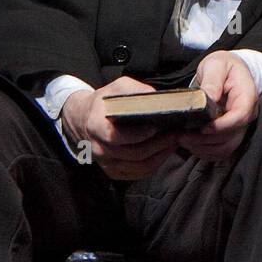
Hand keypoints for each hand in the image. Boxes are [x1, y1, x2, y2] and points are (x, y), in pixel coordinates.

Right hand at [60, 75, 181, 180]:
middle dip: (158, 144)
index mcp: (96, 127)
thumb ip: (135, 90)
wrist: (85, 119)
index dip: (137, 135)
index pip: (116, 137)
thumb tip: (156, 97)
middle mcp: (99, 149)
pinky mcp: (114, 171)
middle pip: (133, 154)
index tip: (156, 126)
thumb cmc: (105, 102)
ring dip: (160, 155)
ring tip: (175, 141)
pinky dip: (156, 163)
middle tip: (176, 133)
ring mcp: (106, 163)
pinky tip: (165, 151)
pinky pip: (139, 173)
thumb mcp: (117, 87)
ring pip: (139, 166)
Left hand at [177, 51, 259, 161]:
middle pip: (231, 136)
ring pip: (225, 147)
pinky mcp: (231, 134)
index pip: (240, 116)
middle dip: (206, 139)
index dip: (222, 126)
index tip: (203, 128)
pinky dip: (205, 151)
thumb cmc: (224, 66)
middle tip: (182, 136)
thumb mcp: (216, 65)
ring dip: (203, 147)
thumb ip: (213, 81)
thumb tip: (208, 98)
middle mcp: (247, 114)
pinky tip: (190, 143)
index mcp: (247, 96)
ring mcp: (240, 126)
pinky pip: (220, 150)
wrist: (229, 70)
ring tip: (182, 139)